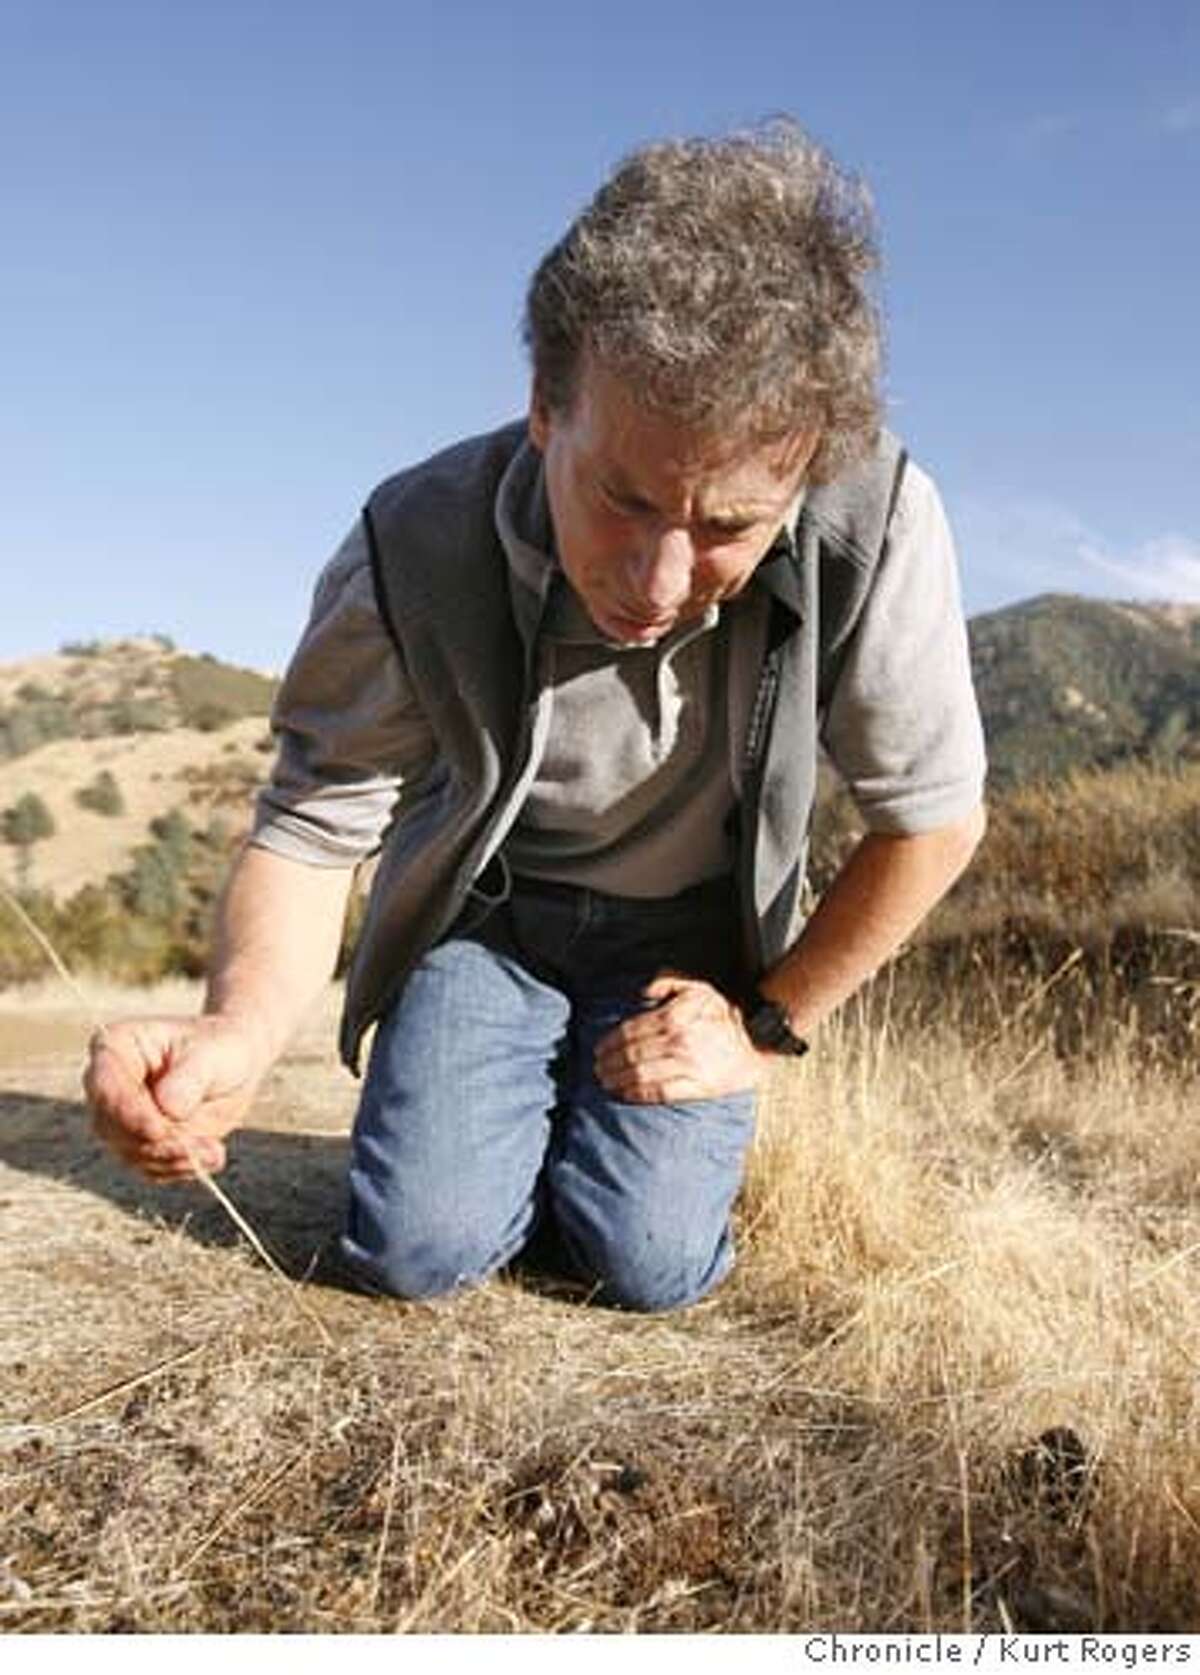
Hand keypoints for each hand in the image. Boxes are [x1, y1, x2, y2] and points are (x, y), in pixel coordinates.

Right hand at [83, 1016, 265, 1182]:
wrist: (234, 1064)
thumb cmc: (218, 1048)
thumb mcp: (211, 1054)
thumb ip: (189, 1078)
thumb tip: (168, 1108)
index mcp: (115, 1048)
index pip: (105, 1086)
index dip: (127, 1112)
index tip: (157, 1130)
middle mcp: (108, 1086)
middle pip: (112, 1127)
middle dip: (155, 1143)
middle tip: (197, 1147)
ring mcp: (121, 1119)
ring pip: (131, 1152)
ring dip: (172, 1158)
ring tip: (213, 1151)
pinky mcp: (139, 1145)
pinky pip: (151, 1167)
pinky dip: (180, 1167)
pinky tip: (210, 1157)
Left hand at [593, 974, 767, 1103]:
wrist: (758, 1040)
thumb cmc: (724, 1014)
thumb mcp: (697, 988)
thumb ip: (667, 982)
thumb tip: (642, 992)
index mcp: (675, 1016)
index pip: (631, 1031)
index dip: (610, 1041)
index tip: (599, 1049)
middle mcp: (679, 1041)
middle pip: (632, 1054)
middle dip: (609, 1062)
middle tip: (597, 1068)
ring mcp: (688, 1065)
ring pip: (640, 1074)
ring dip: (617, 1079)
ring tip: (605, 1081)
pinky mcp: (698, 1086)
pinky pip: (659, 1093)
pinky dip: (637, 1094)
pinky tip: (625, 1094)